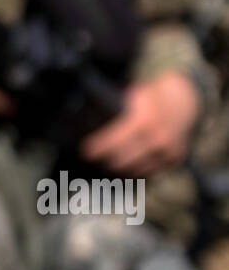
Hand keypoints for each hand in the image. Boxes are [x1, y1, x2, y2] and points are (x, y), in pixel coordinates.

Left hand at [78, 71, 200, 175]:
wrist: (184, 101)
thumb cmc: (152, 97)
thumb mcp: (133, 96)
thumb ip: (117, 110)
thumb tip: (88, 121)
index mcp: (145, 120)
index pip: (115, 140)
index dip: (98, 147)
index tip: (85, 151)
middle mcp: (158, 139)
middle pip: (123, 160)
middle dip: (104, 161)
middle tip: (92, 160)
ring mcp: (169, 152)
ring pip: (136, 171)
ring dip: (119, 170)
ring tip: (105, 165)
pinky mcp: (175, 160)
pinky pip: (150, 173)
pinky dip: (136, 171)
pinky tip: (124, 168)